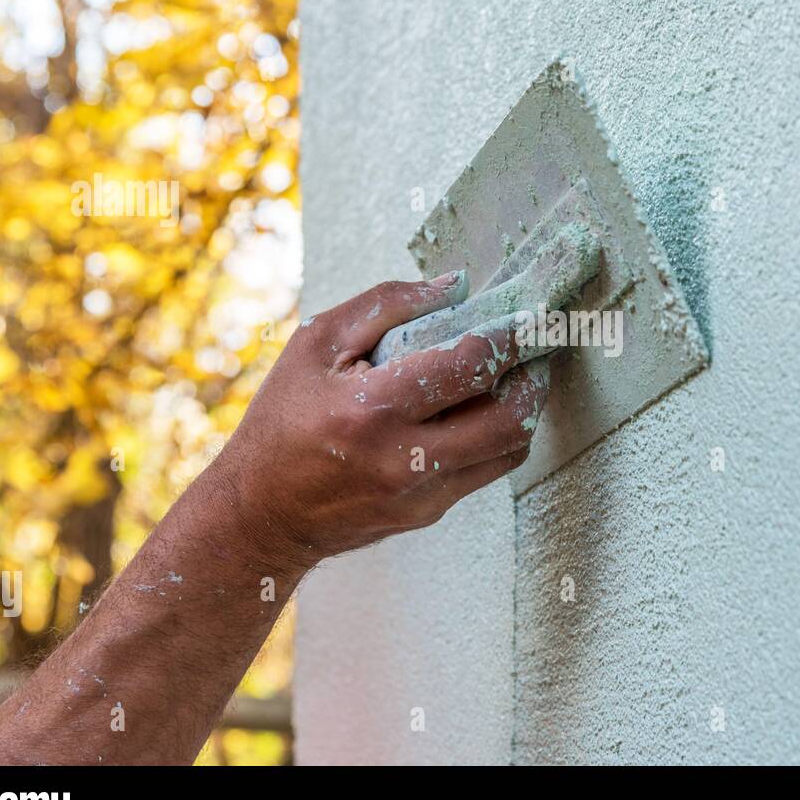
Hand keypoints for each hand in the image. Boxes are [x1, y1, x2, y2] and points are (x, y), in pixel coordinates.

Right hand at [210, 272, 547, 571]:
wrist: (261, 514)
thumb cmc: (283, 420)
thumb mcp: (315, 345)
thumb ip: (386, 305)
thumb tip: (454, 285)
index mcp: (371, 409)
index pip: (467, 364)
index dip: (510, 334)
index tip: (531, 313)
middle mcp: (403, 459)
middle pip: (508, 417)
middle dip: (534, 375)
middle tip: (538, 347)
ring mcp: (422, 493)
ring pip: (510, 448)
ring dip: (524, 408)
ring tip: (516, 375)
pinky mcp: (430, 512)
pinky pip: (487, 469)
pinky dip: (495, 435)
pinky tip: (480, 409)